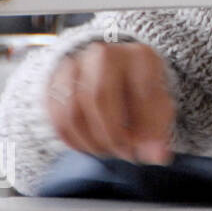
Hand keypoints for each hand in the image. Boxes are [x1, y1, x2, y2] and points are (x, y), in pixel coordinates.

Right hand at [45, 41, 175, 164]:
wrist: (112, 72)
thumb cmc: (141, 90)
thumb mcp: (158, 105)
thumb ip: (158, 130)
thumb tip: (157, 156)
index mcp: (139, 55)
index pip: (141, 90)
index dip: (144, 125)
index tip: (146, 148)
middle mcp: (104, 54)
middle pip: (99, 96)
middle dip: (113, 135)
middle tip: (125, 153)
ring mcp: (74, 65)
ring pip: (72, 111)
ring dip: (91, 141)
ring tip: (109, 151)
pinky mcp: (52, 82)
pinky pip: (56, 118)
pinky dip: (73, 140)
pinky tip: (89, 147)